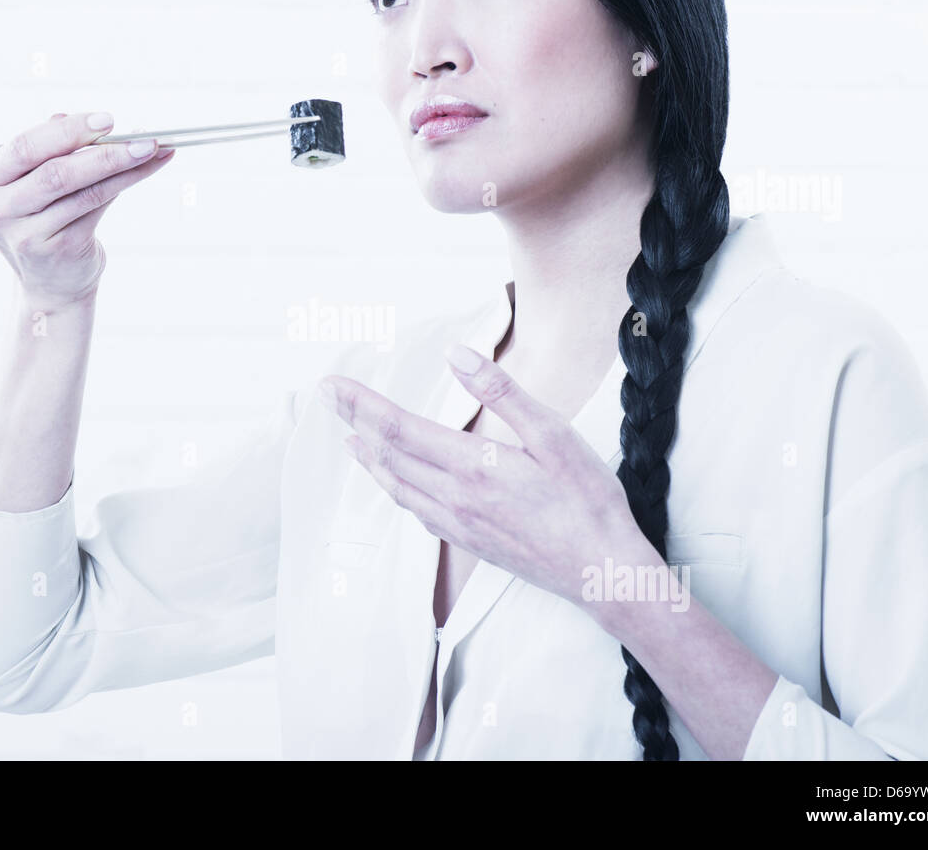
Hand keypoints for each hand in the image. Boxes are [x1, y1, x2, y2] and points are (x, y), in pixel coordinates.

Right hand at [0, 111, 177, 310]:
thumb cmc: (44, 218)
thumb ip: (57, 151)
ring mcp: (26, 235)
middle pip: (54, 172)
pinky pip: (97, 208)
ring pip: (82, 191)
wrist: (49, 282)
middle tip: (141, 138)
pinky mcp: (58, 250)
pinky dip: (125, 184)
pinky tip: (145, 170)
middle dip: (102, 151)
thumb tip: (97, 124)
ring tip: (154, 151)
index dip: (67, 132)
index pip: (25, 148)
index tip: (107, 119)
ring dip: (124, 167)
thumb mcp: (37, 181)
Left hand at [318, 343, 644, 605]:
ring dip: (369, 458)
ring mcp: (458, 523)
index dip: (360, 403)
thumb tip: (456, 355)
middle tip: (326, 397)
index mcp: (471, 466)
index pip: (398, 427)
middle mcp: (453, 497)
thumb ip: (502, 392)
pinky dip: (395, 488)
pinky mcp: (469, 541)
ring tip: (351, 438)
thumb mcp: (554, 434)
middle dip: (354, 421)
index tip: (331, 384)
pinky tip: (396, 483)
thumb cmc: (586, 502)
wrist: (601, 572)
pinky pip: (417, 510)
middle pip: (388, 454)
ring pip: (398, 486)